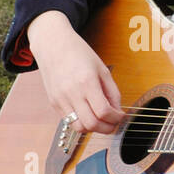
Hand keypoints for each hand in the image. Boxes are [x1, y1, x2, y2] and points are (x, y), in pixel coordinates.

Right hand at [28, 15, 125, 135]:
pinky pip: (69, 121)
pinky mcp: (54, 102)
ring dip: (93, 128)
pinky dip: (81, 122)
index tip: (120, 116)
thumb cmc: (79, 53)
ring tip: (101, 120)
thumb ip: (112, 92)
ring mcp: (60, 99)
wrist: (53, 44)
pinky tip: (88, 114)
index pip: (103, 111)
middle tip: (113, 123)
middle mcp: (71, 92)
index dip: (116, 118)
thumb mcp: (102, 69)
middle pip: (91, 124)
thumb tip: (118, 112)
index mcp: (86, 81)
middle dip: (106, 128)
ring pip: (79, 127)